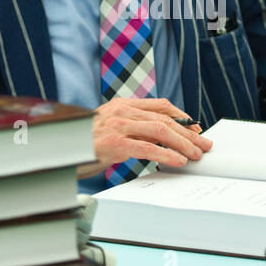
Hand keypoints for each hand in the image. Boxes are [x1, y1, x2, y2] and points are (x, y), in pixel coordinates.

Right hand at [91, 97, 211, 169]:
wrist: (61, 149)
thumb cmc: (86, 143)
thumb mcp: (111, 128)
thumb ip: (133, 127)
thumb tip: (162, 137)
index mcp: (123, 104)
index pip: (160, 106)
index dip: (182, 117)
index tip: (196, 128)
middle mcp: (122, 111)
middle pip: (164, 119)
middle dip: (188, 133)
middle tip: (204, 145)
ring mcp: (118, 126)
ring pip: (160, 130)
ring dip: (182, 143)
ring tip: (195, 155)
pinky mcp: (115, 143)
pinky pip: (147, 148)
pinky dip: (166, 154)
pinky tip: (177, 161)